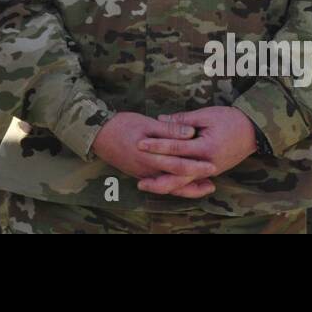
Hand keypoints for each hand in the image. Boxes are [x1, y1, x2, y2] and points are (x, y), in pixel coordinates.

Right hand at [89, 112, 215, 195]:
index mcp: (151, 157)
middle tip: (214, 181)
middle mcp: (148, 170)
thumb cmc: (122, 125)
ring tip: (203, 187)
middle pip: (176, 180)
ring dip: (187, 188)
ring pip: (169, 187)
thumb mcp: (146, 123)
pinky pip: (160, 185)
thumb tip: (190, 133)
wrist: (97, 135)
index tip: (213, 165)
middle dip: (196, 181)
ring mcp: (143, 174)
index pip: (178, 165)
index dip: (197, 166)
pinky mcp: (139, 174)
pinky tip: (181, 182)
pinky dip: (174, 186)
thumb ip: (169, 130)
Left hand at [135, 106, 256, 195]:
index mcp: (206, 147)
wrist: (253, 131)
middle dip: (157, 177)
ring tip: (146, 184)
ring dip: (165, 185)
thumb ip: (183, 119)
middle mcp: (208, 163)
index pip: (176, 148)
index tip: (140, 143)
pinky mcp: (211, 172)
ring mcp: (210, 170)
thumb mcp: (207, 115)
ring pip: (184, 183)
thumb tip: (160, 119)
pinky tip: (163, 183)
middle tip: (138, 178)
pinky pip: (191, 181)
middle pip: (179, 176)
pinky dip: (177, 184)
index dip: (157, 145)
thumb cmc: (230, 119)